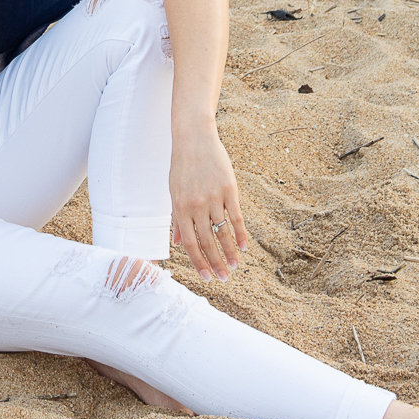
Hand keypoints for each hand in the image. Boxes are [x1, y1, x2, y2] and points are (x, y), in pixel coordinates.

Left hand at [169, 121, 247, 280]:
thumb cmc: (182, 166)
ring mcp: (213, 197)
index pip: (189, 243)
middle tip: (224, 279)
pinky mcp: (229, 189)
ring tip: (234, 267)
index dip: (198, 262)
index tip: (206, 277)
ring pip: (223, 232)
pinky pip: (236, 216)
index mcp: (180, 208)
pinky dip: (240, 233)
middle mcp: (196, 205)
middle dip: (215, 263)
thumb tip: (176, 242)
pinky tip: (244, 247)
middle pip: (207, 241)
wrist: (194, 138)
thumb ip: (177, 218)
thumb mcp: (174, 191)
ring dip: (229, 252)